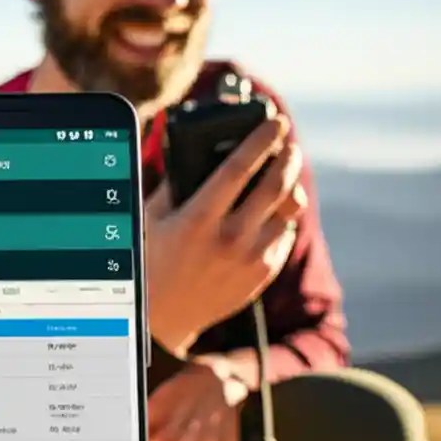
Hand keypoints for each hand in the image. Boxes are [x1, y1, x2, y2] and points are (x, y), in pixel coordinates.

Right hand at [145, 116, 306, 354]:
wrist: (165, 319)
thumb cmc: (153, 261)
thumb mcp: (151, 219)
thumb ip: (172, 185)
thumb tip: (193, 153)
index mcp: (197, 219)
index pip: (239, 168)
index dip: (261, 140)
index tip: (276, 121)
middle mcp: (229, 238)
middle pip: (275, 186)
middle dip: (287, 158)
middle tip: (289, 144)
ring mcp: (250, 259)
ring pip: (286, 212)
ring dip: (288, 189)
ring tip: (282, 176)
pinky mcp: (262, 274)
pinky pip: (283, 237)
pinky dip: (280, 219)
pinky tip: (268, 213)